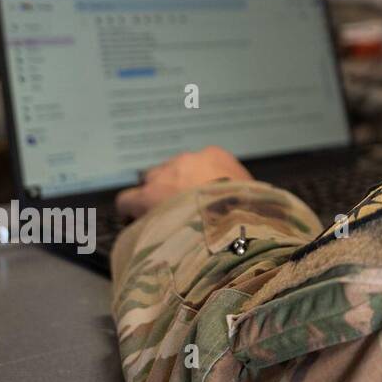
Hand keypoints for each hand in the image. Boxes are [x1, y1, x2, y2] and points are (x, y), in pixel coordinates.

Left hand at [116, 145, 254, 219]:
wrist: (230, 223)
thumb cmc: (248, 211)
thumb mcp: (253, 196)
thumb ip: (239, 193)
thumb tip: (240, 205)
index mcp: (216, 156)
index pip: (200, 164)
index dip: (197, 183)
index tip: (200, 199)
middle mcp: (187, 161)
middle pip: (173, 172)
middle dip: (174, 189)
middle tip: (182, 212)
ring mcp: (164, 177)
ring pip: (151, 184)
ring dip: (155, 199)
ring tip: (161, 222)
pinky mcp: (145, 197)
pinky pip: (128, 200)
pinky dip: (131, 211)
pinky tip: (136, 224)